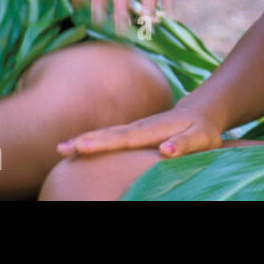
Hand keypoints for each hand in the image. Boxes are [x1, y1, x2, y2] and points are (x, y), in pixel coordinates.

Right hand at [57, 103, 223, 159]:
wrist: (201, 112)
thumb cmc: (202, 129)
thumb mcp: (201, 138)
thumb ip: (185, 143)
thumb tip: (166, 150)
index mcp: (154, 129)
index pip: (126, 138)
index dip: (104, 143)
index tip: (83, 147)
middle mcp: (140, 127)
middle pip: (110, 134)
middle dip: (85, 141)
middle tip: (61, 149)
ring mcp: (134, 129)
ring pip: (106, 134)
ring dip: (83, 140)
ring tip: (60, 149)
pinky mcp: (132, 133)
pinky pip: (109, 137)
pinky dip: (91, 141)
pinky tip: (75, 149)